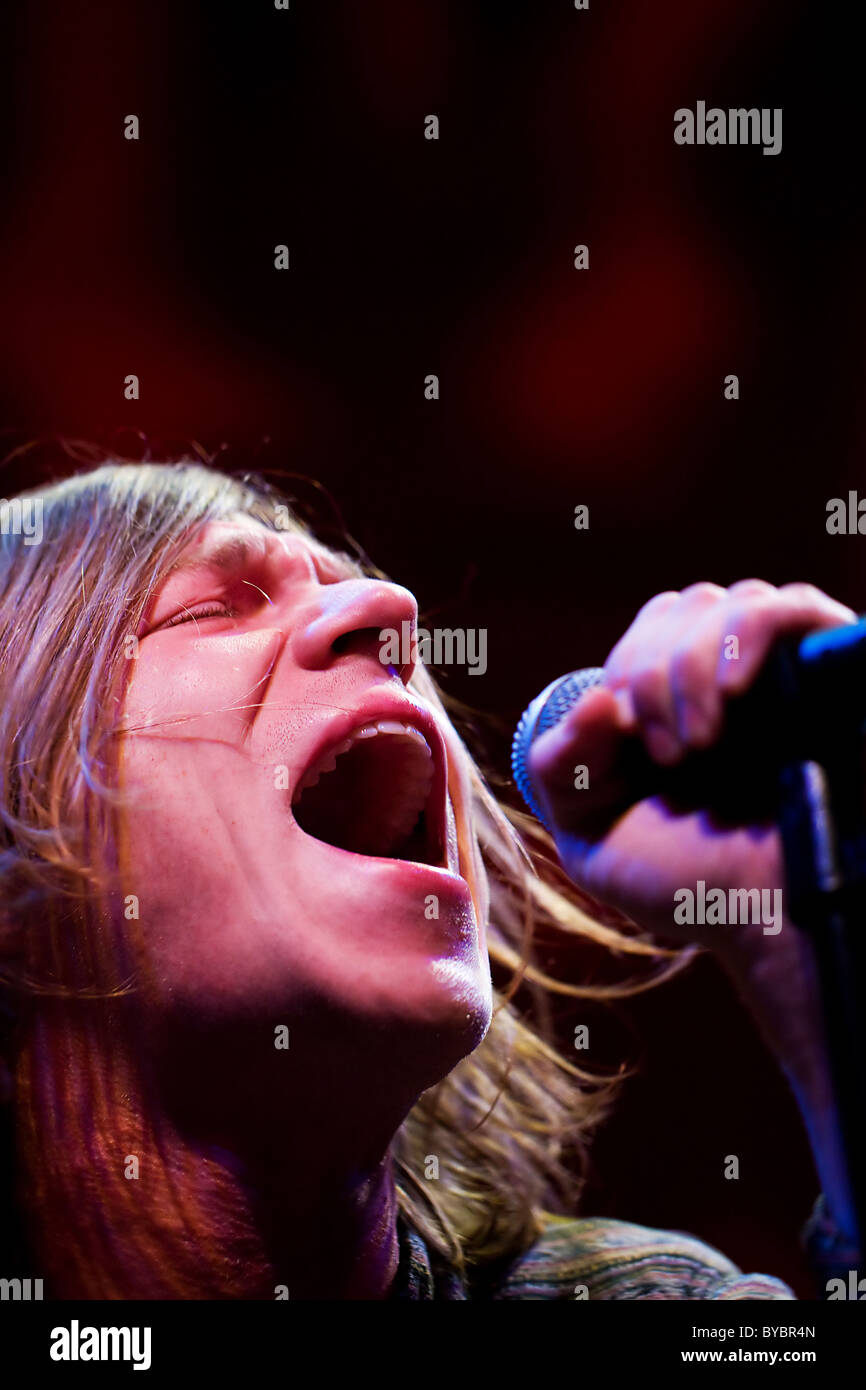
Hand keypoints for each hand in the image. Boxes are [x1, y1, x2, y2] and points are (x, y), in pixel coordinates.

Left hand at [528, 579, 855, 958]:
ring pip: (730, 600)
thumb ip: (561, 766)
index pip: (648, 631)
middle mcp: (738, 678)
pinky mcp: (832, 670)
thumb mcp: (593, 833)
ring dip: (693, 663)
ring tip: (701, 743)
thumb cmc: (690, 885)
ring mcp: (787, 672)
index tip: (634, 745)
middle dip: (654, 672)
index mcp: (682, 702)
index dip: (629, 670)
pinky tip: (736, 689)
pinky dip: (750, 634)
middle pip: (683, 607)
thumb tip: (598, 696)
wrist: (774, 922)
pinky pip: (794, 606)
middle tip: (669, 756)